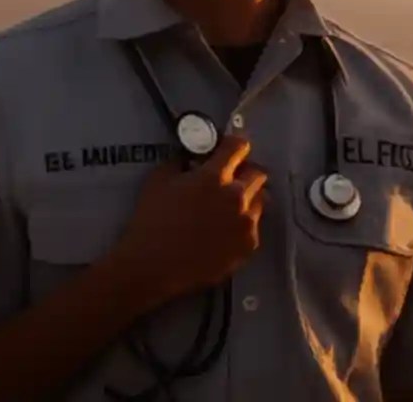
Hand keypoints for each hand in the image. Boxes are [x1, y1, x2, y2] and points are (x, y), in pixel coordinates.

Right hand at [108, 136, 266, 307]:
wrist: (153, 266)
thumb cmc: (151, 221)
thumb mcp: (157, 181)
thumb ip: (179, 163)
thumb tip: (191, 160)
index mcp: (214, 176)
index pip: (239, 147)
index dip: (234, 145)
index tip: (229, 149)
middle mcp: (237, 197)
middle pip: (258, 174)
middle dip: (245, 172)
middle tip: (230, 179)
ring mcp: (246, 224)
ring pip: (261, 201)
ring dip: (248, 198)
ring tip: (229, 208)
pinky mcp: (248, 247)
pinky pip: (254, 228)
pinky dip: (242, 225)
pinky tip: (225, 232)